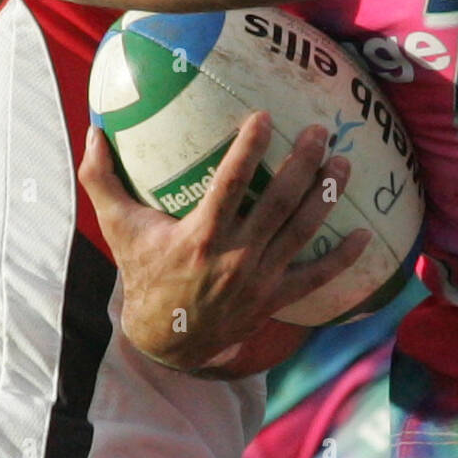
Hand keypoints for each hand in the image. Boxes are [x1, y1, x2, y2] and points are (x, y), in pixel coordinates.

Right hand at [78, 111, 367, 372]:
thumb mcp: (118, 226)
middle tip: (321, 131)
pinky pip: (315, 278)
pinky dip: (341, 258)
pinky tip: (364, 234)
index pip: (230, 184)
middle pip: (278, 204)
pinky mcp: (275, 300)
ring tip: (343, 163)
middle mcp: (234, 257)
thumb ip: (102, 178)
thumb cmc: (143, 272)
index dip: (249, 150)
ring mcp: (258, 280)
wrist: (165, 340)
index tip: (265, 116)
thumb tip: (93, 129)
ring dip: (325, 197)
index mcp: (199, 236)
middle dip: (303, 165)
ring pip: (301, 233)